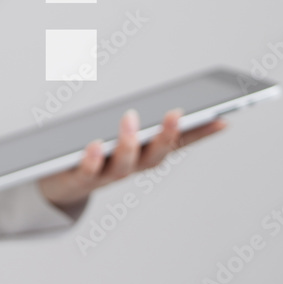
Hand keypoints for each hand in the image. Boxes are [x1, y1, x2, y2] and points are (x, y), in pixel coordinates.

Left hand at [37, 108, 228, 208]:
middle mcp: (130, 168)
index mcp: (143, 154)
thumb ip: (142, 118)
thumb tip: (169, 98)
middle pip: (154, 157)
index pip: (178, 145)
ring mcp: (105, 176)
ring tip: (131, 116)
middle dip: (166, 136)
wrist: (59, 185)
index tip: (223, 118)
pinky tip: (93, 144)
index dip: (202, 134)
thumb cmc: (96, 153)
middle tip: (175, 113)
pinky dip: (92, 160)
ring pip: (123, 165)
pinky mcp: (78, 180)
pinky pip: (87, 172)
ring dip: (129, 143)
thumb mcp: (121, 135)